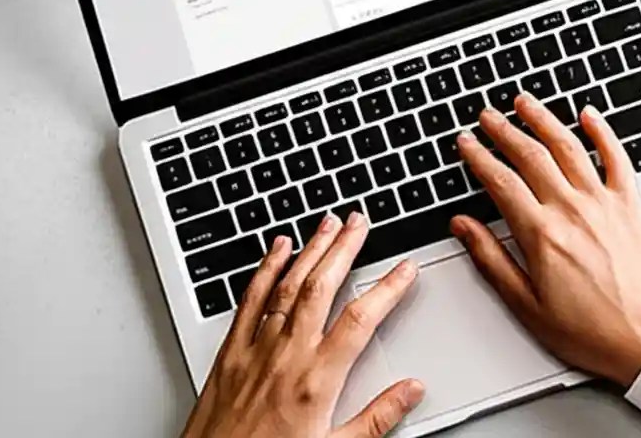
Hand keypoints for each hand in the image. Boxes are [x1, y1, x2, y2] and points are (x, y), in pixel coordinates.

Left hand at [182, 213, 424, 437]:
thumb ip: (376, 418)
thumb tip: (410, 390)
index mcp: (317, 380)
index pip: (361, 320)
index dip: (387, 290)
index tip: (404, 270)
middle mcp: (287, 355)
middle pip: (322, 287)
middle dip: (344, 248)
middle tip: (360, 221)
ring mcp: (256, 349)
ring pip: (288, 285)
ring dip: (310, 249)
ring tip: (327, 223)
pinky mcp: (230, 353)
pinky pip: (250, 300)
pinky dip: (264, 269)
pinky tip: (276, 249)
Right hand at [451, 96, 640, 386]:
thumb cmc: (593, 331)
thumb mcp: (527, 306)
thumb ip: (492, 260)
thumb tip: (464, 228)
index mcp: (542, 235)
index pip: (501, 182)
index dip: (478, 157)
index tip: (466, 144)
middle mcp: (572, 210)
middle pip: (530, 155)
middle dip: (504, 131)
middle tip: (487, 116)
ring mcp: (604, 203)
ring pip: (568, 146)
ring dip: (543, 120)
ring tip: (525, 103)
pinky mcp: (630, 206)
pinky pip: (616, 157)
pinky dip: (602, 132)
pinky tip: (589, 115)